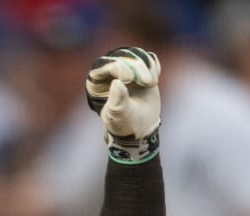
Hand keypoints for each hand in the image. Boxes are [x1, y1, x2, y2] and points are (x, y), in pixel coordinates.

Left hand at [86, 47, 162, 162]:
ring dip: (147, 66)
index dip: (118, 67)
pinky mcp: (140, 68)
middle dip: (137, 65)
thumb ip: (117, 101)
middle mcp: (108, 72)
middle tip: (148, 82)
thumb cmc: (125, 123)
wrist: (140, 128)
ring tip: (151, 83)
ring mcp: (125, 68)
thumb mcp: (120, 116)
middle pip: (122, 55)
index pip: (105, 64)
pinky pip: (147, 57)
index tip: (129, 79)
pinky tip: (153, 81)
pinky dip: (153, 66)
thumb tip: (117, 82)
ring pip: (136, 54)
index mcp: (96, 82)